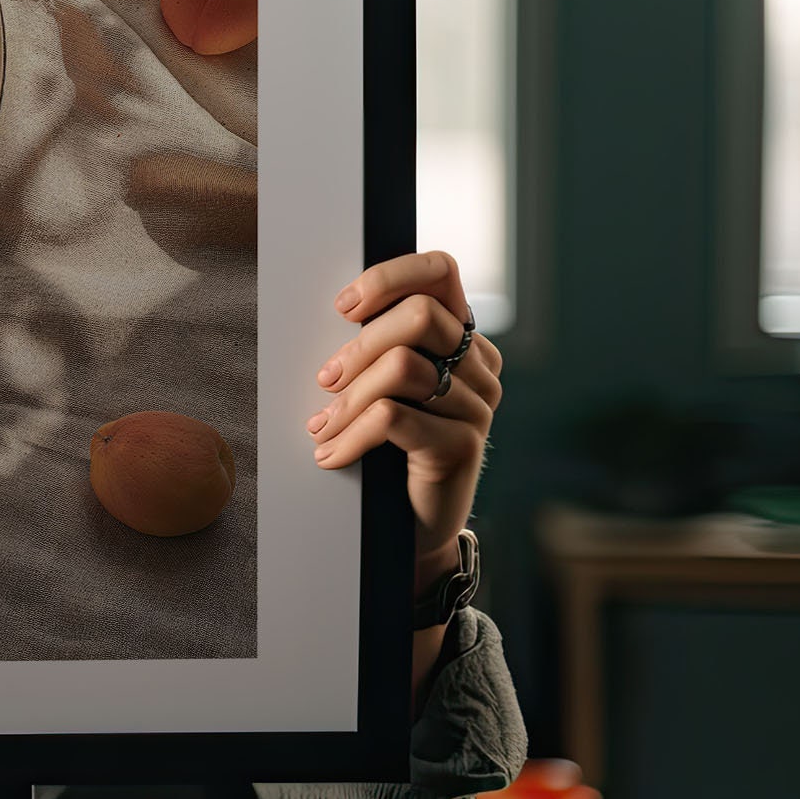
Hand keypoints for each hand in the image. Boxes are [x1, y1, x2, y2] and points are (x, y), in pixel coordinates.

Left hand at [305, 250, 501, 591]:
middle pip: (419, 317)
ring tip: (319, 427)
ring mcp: (477, 407)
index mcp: (463, 337)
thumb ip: (374, 345)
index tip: (343, 307)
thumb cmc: (388, 446)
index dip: (390, 276)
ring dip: (347, 399)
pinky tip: (329, 455)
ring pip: (402, 368)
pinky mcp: (462, 447)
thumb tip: (333, 308)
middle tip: (323, 380)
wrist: (412, 525)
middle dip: (359, 345)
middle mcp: (480, 366)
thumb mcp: (381, 386)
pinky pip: (394, 419)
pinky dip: (351, 435)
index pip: (441, 272)